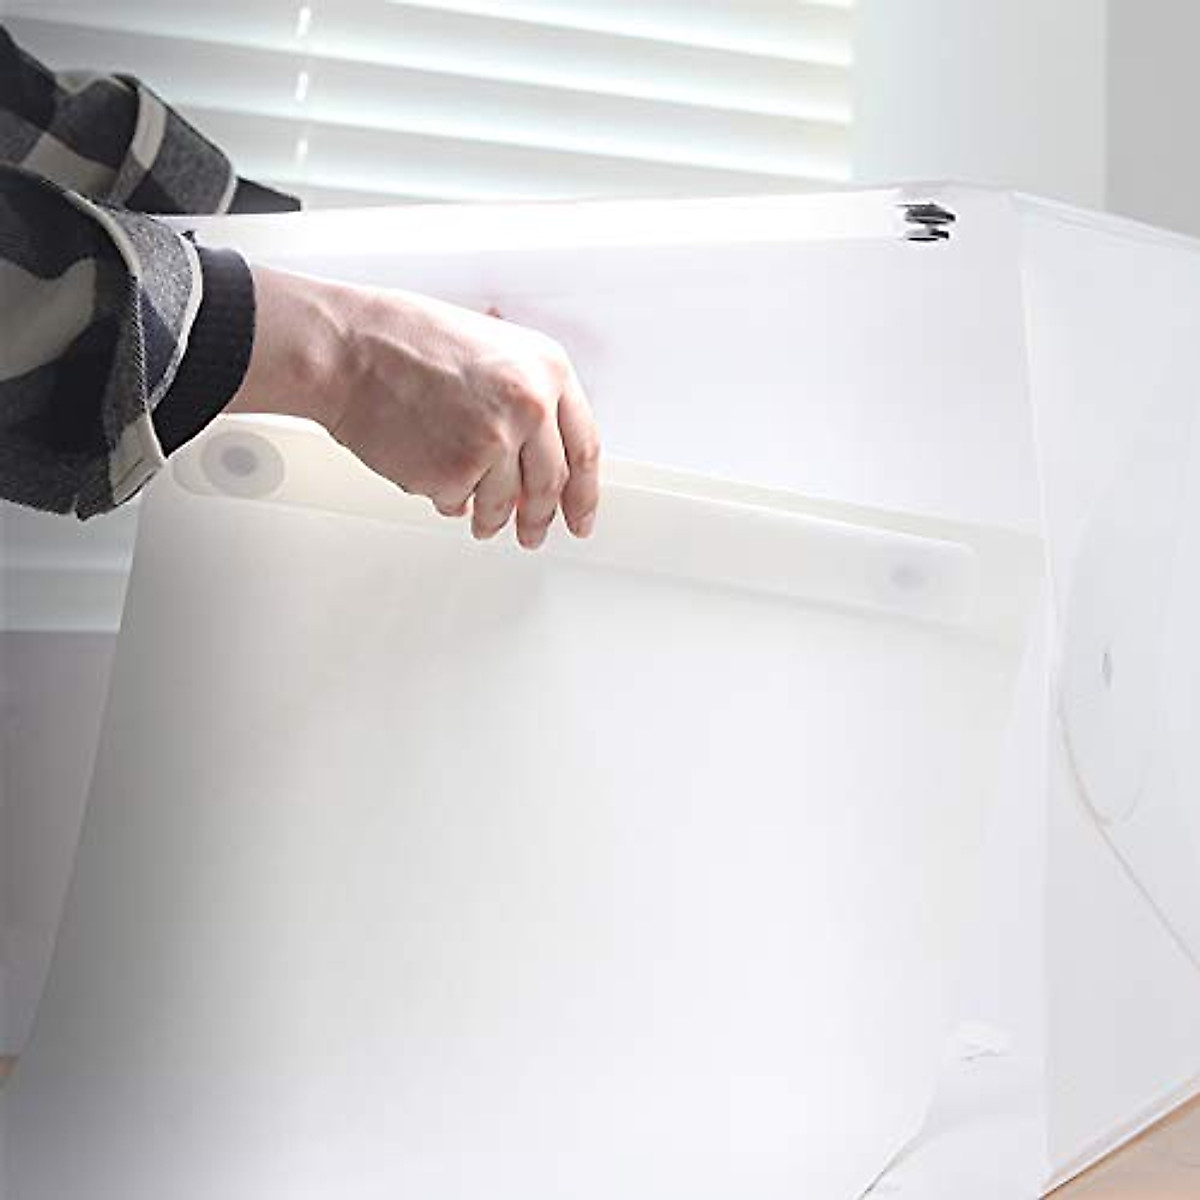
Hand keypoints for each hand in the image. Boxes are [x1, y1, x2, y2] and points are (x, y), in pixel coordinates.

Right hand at [227, 265, 599, 547]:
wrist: (349, 349)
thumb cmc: (406, 341)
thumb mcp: (492, 349)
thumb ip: (526, 399)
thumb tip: (539, 456)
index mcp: (547, 369)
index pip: (585, 448)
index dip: (585, 492)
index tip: (580, 516)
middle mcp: (530, 406)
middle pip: (550, 486)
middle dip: (539, 518)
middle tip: (532, 532)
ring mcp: (495, 441)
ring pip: (505, 504)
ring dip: (491, 517)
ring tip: (474, 512)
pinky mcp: (457, 473)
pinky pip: (459, 504)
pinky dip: (448, 499)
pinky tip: (430, 472)